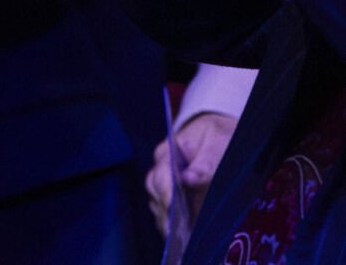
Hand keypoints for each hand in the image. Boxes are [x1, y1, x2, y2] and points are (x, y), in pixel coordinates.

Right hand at [146, 110, 237, 234]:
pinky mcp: (176, 195)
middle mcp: (162, 168)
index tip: (176, 215)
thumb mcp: (218, 142)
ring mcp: (166, 182)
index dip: (167, 197)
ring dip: (169, 222)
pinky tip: (188, 238)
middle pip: (154, 193)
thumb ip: (205, 162)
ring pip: (159, 205)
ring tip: (185, 241)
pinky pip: (170, 212)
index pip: (160, 176)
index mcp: (168, 152)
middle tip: (179, 236)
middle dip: (166, 214)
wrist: (221, 134)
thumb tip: (188, 180)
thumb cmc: (220, 135)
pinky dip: (176, 225)